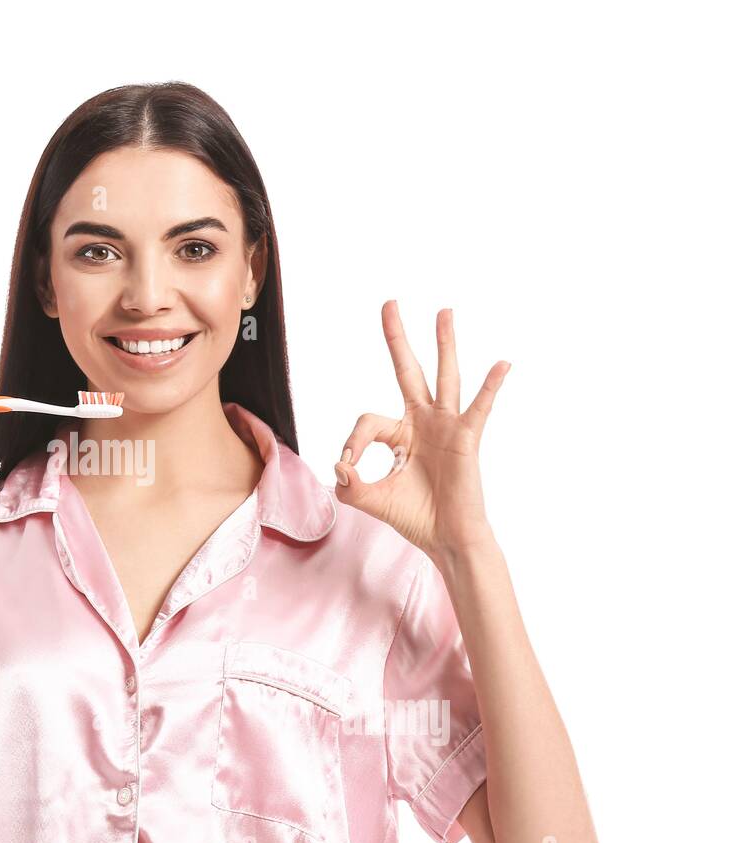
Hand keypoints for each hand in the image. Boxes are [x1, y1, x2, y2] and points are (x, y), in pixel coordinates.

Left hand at [332, 301, 509, 560]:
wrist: (446, 539)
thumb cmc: (414, 517)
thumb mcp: (370, 500)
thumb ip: (349, 485)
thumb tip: (339, 466)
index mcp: (400, 434)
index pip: (367, 421)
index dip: (353, 442)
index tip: (348, 467)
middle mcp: (423, 422)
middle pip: (408, 372)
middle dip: (397, 339)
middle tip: (389, 303)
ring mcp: (446, 427)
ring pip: (444, 377)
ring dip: (444, 344)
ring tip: (443, 312)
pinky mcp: (466, 439)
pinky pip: (479, 407)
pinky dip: (490, 386)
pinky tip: (502, 364)